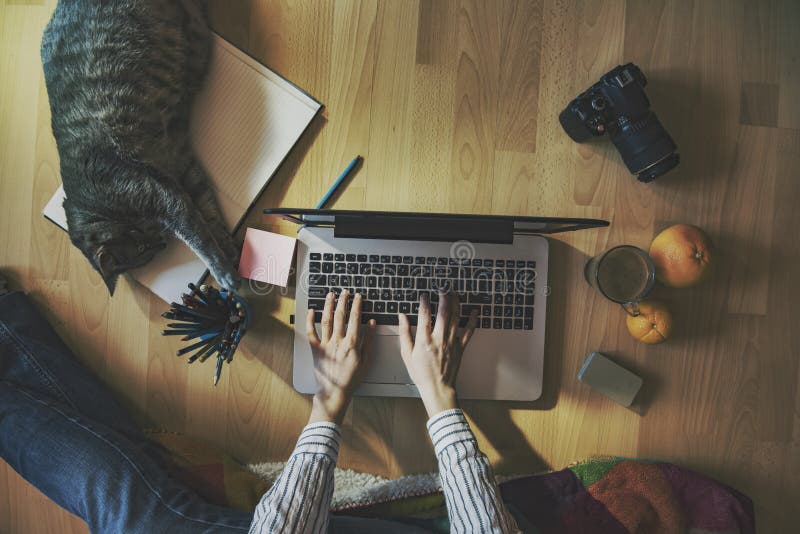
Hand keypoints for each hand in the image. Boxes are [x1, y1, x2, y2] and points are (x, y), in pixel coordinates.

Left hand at [307, 290, 374, 424]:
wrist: (335, 392)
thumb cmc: (352, 378)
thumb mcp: (366, 360)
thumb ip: (370, 340)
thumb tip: (371, 323)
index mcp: (352, 344)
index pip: (355, 319)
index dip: (357, 305)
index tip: (358, 297)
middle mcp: (338, 341)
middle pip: (340, 316)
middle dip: (343, 301)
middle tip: (345, 292)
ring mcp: (326, 345)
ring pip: (326, 320)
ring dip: (329, 305)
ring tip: (331, 295)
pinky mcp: (316, 350)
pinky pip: (311, 332)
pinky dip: (310, 320)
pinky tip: (312, 310)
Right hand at [398, 291, 477, 416]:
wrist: (437, 388)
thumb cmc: (421, 373)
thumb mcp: (407, 354)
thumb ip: (404, 333)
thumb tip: (402, 316)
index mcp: (424, 341)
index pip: (424, 315)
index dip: (424, 302)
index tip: (424, 295)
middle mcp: (439, 339)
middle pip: (443, 313)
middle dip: (443, 297)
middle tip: (443, 288)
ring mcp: (451, 343)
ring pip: (456, 318)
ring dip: (456, 303)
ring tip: (455, 293)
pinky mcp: (460, 348)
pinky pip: (469, 332)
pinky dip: (473, 321)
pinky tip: (474, 311)